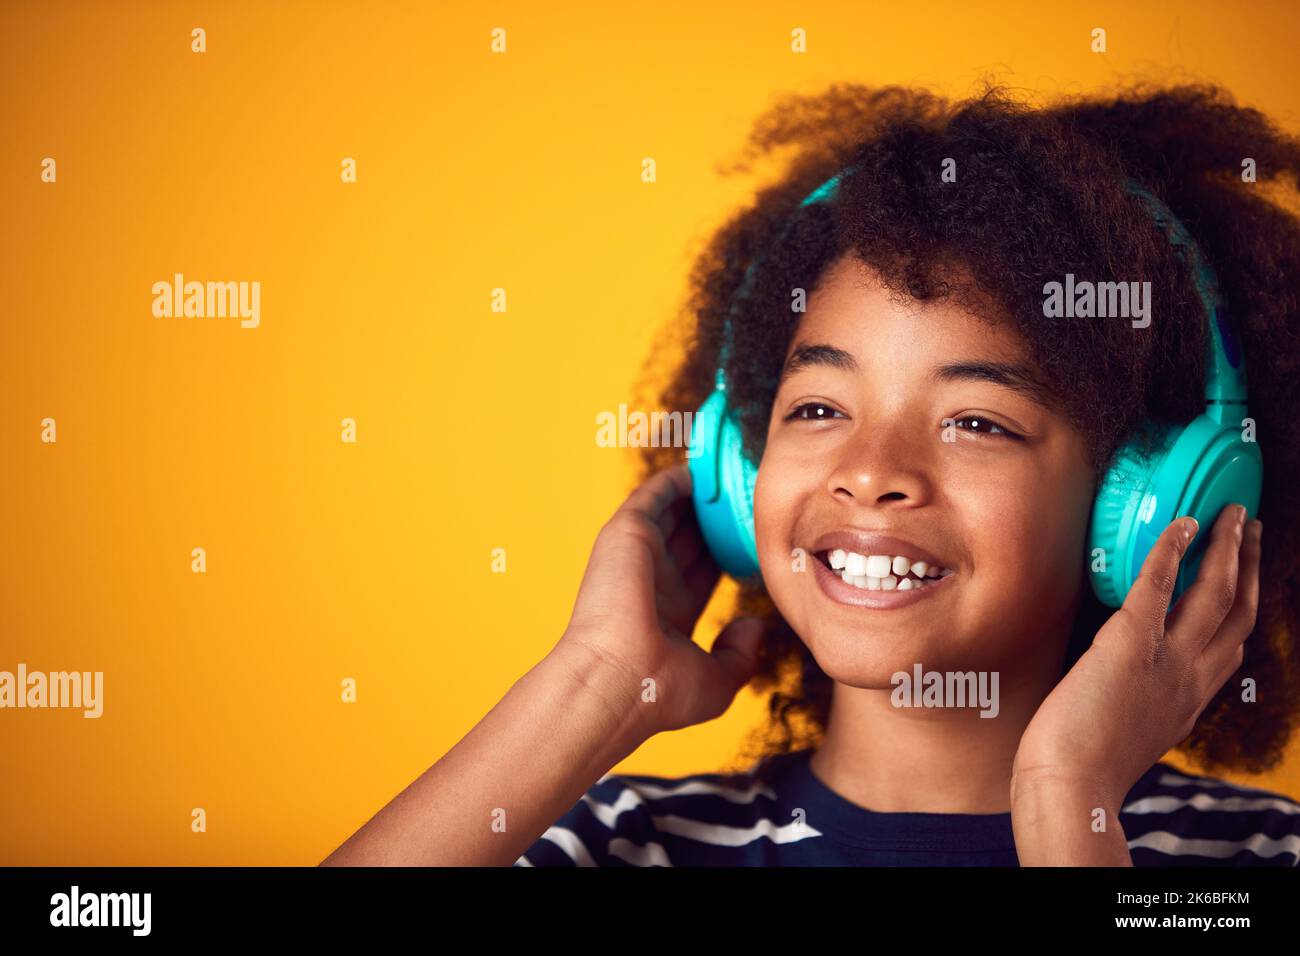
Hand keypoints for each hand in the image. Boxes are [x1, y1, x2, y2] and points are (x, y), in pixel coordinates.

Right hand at [553, 462, 764, 736]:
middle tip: (747, 495)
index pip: (703, 573)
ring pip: (673, 512)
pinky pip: (655, 495)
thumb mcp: (716, 680)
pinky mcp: (626, 534)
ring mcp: (637, 556)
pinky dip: (677, 479)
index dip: (729, 552)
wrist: (617, 683)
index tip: (755, 537)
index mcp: (669, 614)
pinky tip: (705, 467)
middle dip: (716, 519)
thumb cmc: (659, 692)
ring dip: (700, 493)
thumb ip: (740, 654)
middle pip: (690, 538)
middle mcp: (652, 582)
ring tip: (732, 471)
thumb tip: (754, 624)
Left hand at [1012, 503, 1261, 809]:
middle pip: (1238, 612)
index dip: (1241, 606)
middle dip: (1249, 566)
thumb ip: (1136, 705)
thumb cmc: (1079, 769)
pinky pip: (1160, 587)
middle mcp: (1190, 680)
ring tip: (1233, 514)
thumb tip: (1116, 684)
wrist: (1069, 789)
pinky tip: (1181, 525)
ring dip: (1228, 548)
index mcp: (1188, 702)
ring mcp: (1166, 662)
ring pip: (1216, 594)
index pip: (1229, 646)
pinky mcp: (1129, 646)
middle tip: (1250, 529)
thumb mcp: (1127, 734)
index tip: (1242, 578)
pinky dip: (1171, 551)